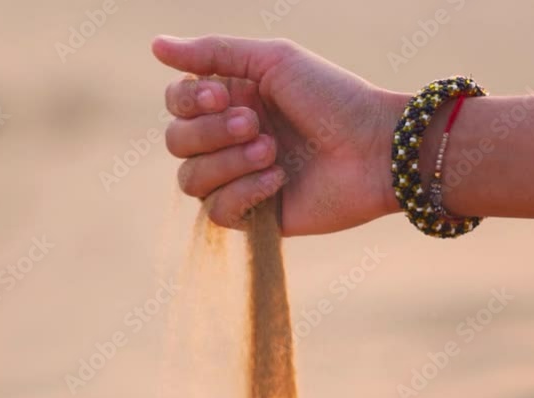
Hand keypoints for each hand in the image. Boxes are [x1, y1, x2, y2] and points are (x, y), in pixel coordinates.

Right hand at [152, 35, 401, 235]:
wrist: (378, 149)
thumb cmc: (333, 97)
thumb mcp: (274, 60)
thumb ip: (213, 53)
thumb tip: (155, 45)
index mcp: (231, 101)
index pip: (176, 104)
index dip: (188, 102)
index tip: (223, 96)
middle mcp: (230, 140)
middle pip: (176, 143)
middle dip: (211, 133)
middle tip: (257, 125)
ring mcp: (240, 179)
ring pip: (190, 180)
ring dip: (228, 163)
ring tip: (272, 152)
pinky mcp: (256, 216)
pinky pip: (217, 212)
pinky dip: (243, 193)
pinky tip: (279, 181)